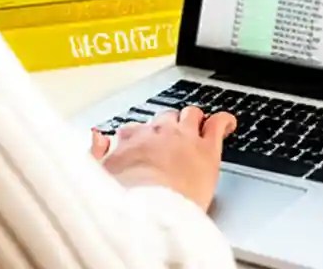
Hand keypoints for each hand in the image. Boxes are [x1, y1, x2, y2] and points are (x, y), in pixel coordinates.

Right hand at [91, 106, 235, 209]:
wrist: (150, 208)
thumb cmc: (125, 198)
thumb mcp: (98, 176)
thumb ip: (94, 154)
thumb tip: (96, 139)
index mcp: (132, 142)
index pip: (134, 130)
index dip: (138, 137)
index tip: (138, 143)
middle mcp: (158, 133)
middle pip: (165, 119)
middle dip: (168, 126)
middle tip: (171, 138)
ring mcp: (184, 138)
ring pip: (191, 115)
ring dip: (194, 120)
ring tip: (199, 127)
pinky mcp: (207, 149)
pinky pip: (218, 123)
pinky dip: (223, 121)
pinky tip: (227, 124)